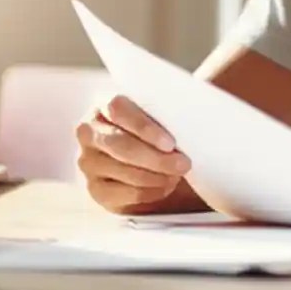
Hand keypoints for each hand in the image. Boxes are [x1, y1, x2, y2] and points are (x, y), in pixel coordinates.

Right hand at [75, 95, 191, 213]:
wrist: (150, 160)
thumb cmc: (158, 131)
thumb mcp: (162, 115)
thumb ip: (172, 107)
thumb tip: (202, 95)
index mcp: (104, 106)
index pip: (119, 111)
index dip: (145, 128)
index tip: (170, 143)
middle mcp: (89, 132)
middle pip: (120, 145)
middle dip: (155, 158)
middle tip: (184, 164)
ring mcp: (88, 162)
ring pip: (124, 172)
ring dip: (157, 176)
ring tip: (178, 174)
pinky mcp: (95, 189)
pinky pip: (124, 194)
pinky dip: (151, 192)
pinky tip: (166, 186)